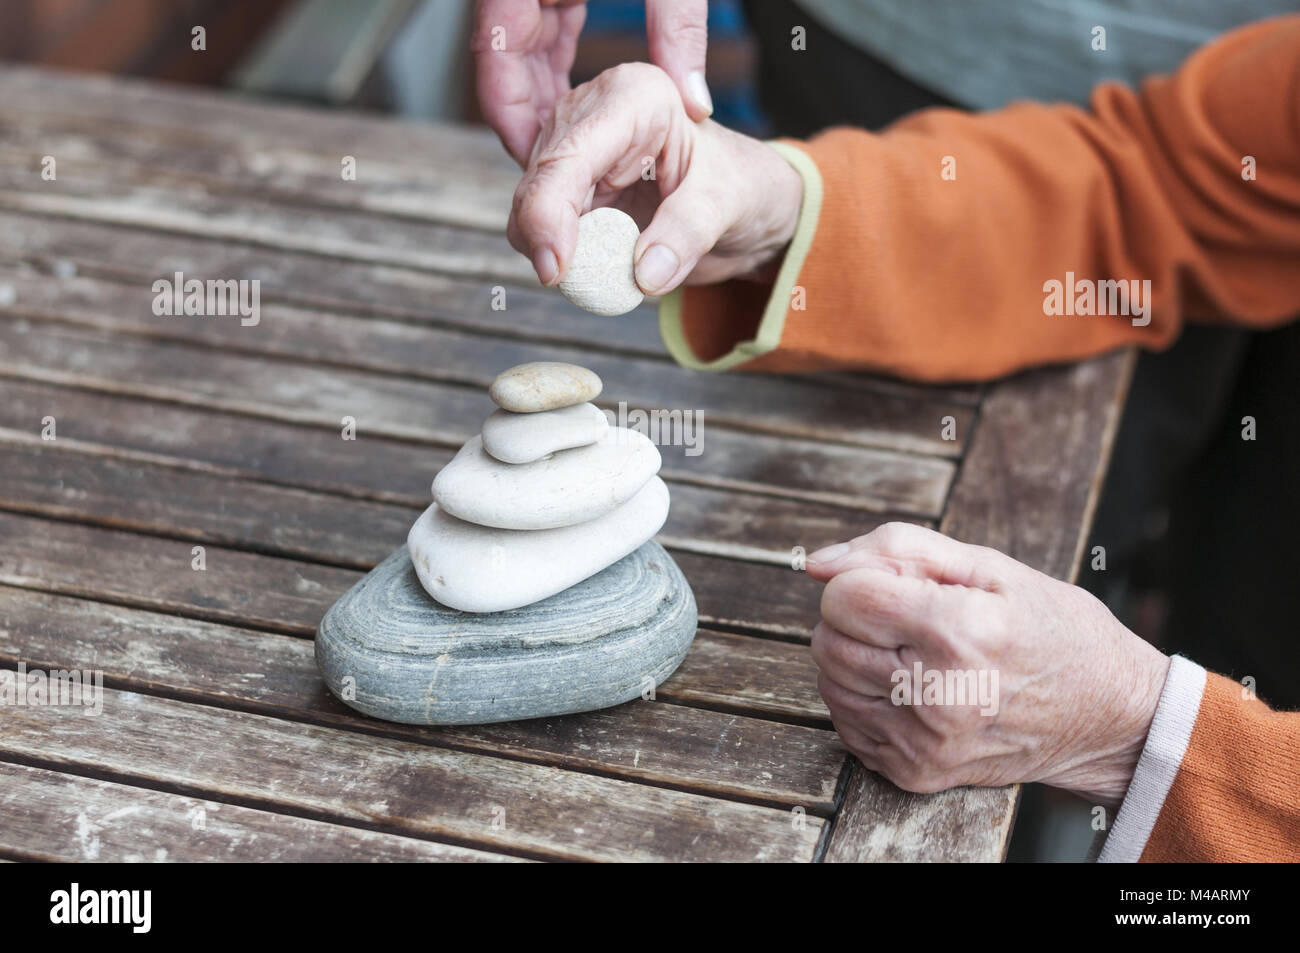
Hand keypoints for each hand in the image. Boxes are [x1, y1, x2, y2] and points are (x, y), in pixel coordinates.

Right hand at [473, 0, 712, 165]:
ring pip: (524, 55)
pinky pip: (545, 35)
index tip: (536, 172)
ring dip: (547, 105)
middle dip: (529, 125)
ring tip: (575, 162)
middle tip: (557, 183)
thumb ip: (678, 28)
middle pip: (505, 68)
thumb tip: (695, 107)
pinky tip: (587, 112)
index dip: (512, 124)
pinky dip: (562, 74)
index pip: (496, 65)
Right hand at [508, 62, 803, 293]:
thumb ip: (687, 235)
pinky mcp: (567, 183)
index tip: (555, 269)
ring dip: (551, 246)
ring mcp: (574, 147)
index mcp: (635, 97)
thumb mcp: (727, 206)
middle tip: (566, 281)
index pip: (570, 156)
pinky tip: (593, 261)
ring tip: (600, 269)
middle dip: (543, 235)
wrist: (745, 204)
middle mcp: (593, 112)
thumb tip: (644, 274)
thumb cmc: (742, 189)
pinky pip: (540, 224)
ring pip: (530, 205)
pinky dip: (558, 252)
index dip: (549, 213)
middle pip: (538, 180)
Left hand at [806, 522, 1170, 808]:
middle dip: (855, 619)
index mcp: (960, 631)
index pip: (844, 598)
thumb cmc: (1051, 627)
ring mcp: (926, 742)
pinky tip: (909, 689)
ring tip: (910, 653)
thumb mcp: (988, 565)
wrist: (1109, 715)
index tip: (897, 586)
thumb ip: (896, 548)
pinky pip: (847, 725)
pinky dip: (865, 701)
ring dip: (855, 659)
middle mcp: (938, 694)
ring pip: (829, 683)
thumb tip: (818, 561)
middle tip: (906, 619)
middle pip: (828, 640)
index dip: (861, 581)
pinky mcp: (918, 773)